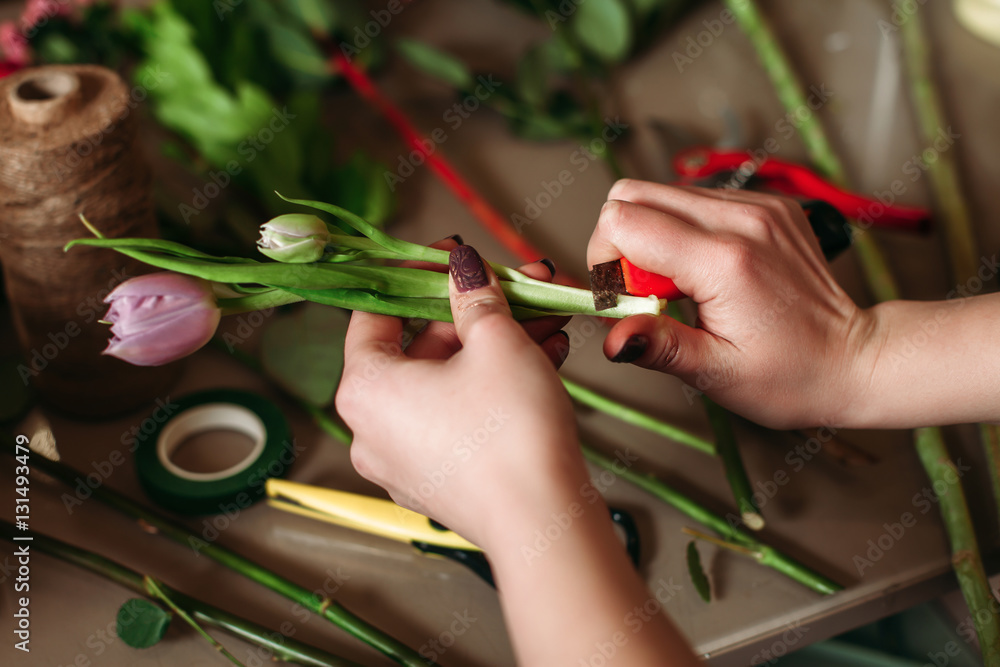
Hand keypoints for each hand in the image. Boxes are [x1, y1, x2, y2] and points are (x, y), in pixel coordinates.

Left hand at [336, 241, 584, 548]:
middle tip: (515, 287)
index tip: (448, 256)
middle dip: (475, 313)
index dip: (415, 275)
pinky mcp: (438, 479)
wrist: (543, 521)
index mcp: (364, 388)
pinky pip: (458, 417)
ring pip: (448, 382)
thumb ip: (474, 296)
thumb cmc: (510, 434)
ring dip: (495, 348)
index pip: (375, 311)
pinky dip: (492, 388)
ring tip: (544, 323)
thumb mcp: (496, 342)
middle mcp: (371, 428)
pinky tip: (540, 362)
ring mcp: (404, 459)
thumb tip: (463, 269)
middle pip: (421, 347)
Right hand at [588, 180, 877, 428]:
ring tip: (683, 286)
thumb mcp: (716, 373)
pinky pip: (699, 199)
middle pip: (634, 194)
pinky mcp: (767, 204)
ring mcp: (758, 206)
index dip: (606, 260)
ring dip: (654, 236)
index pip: (624, 221)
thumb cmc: (791, 375)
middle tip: (649, 291)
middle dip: (622, 242)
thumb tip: (612, 339)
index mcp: (724, 261)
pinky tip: (707, 272)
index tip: (626, 298)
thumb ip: (659, 346)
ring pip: (663, 192)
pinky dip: (686, 231)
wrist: (854, 360)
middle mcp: (742, 220)